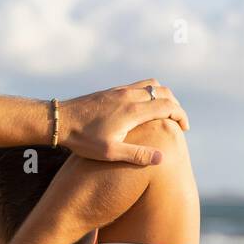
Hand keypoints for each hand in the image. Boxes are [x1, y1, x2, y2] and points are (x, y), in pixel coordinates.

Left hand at [60, 79, 187, 164]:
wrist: (60, 120)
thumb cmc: (83, 140)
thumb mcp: (110, 153)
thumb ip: (137, 155)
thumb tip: (162, 158)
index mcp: (132, 110)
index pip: (167, 106)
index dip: (180, 116)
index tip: (184, 128)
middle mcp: (129, 95)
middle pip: (163, 92)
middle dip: (175, 106)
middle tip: (177, 122)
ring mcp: (120, 90)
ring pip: (151, 85)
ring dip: (162, 97)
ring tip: (163, 114)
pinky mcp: (112, 90)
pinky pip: (139, 85)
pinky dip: (149, 94)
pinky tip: (143, 109)